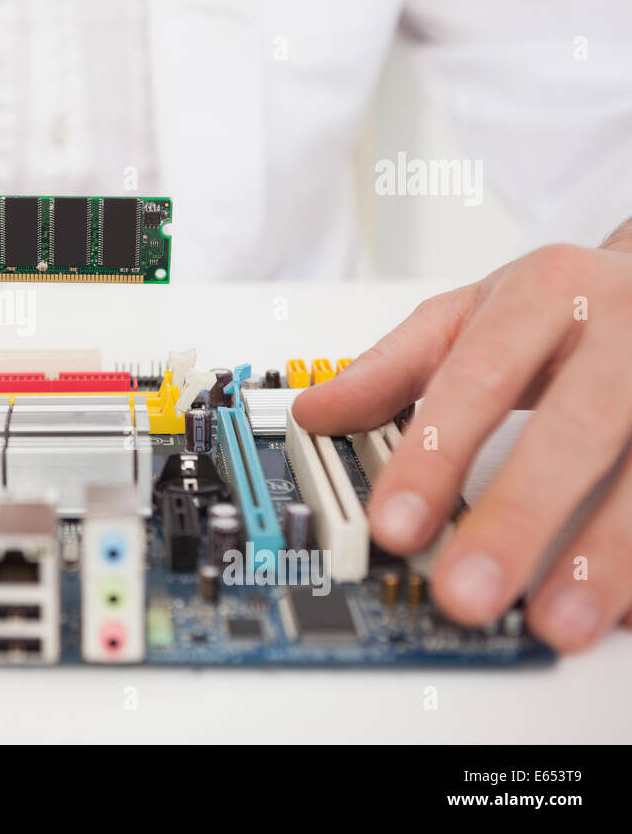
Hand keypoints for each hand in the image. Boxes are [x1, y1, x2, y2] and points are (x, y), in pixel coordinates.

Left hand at [293, 233, 631, 651]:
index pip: (477, 379)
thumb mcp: (472, 313)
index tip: (394, 526)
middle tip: (467, 591)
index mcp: (544, 295)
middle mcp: (621, 332)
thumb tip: (316, 412)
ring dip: (604, 556)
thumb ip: (394, 366)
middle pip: (575, 429)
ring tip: (557, 623)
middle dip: (519, 517)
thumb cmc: (561, 305)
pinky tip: (620, 610)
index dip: (433, 456)